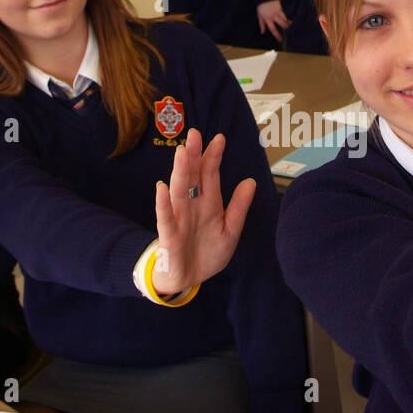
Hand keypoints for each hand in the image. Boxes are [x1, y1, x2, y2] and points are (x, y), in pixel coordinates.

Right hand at [151, 128, 255, 294]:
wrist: (189, 279)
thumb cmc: (207, 252)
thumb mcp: (230, 231)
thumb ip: (238, 207)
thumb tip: (250, 181)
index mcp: (208, 203)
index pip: (210, 175)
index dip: (213, 157)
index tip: (219, 138)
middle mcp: (192, 206)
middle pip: (192, 177)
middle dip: (193, 156)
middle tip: (194, 134)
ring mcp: (179, 219)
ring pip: (179, 191)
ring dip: (180, 172)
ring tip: (182, 153)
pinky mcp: (169, 236)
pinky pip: (164, 218)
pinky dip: (162, 203)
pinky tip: (162, 188)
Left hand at [256, 0, 289, 40]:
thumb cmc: (261, 6)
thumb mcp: (259, 15)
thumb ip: (261, 24)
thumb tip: (262, 32)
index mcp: (267, 18)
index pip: (273, 29)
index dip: (277, 35)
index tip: (281, 40)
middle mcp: (273, 15)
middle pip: (282, 24)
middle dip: (287, 28)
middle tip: (290, 30)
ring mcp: (277, 10)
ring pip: (285, 18)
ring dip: (290, 22)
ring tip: (293, 24)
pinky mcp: (281, 5)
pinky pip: (286, 11)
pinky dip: (290, 14)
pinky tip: (294, 16)